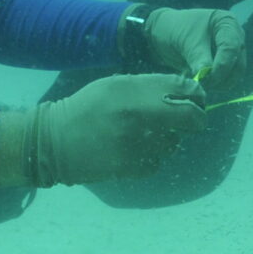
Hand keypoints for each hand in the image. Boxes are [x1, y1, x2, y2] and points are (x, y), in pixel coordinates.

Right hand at [11, 74, 207, 188]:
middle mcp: (138, 118)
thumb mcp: (115, 85)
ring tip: (146, 134)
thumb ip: (150, 85)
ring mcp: (136, 146)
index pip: (184, 90)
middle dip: (195, 118)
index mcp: (133, 92)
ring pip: (174, 143)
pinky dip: (153, 156)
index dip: (197, 95)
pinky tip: (134, 150)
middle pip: (189, 118)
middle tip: (189, 119)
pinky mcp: (131, 168)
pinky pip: (158, 162)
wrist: (55, 142)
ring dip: (168, 139)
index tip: (197, 99)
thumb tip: (185, 88)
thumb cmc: (88, 108)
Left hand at [144, 6, 246, 93]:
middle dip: (219, 77)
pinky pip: (226, 81)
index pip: (231, 48)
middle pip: (237, 63)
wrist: (164, 34)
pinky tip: (198, 82)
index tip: (205, 77)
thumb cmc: (175, 29)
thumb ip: (198, 57)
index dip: (221, 65)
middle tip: (199, 84)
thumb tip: (206, 75)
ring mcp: (232, 52)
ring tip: (196, 83)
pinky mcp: (225, 66)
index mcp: (227, 23)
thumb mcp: (186, 41)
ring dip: (217, 84)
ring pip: (234, 76)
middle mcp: (235, 37)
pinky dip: (213, 85)